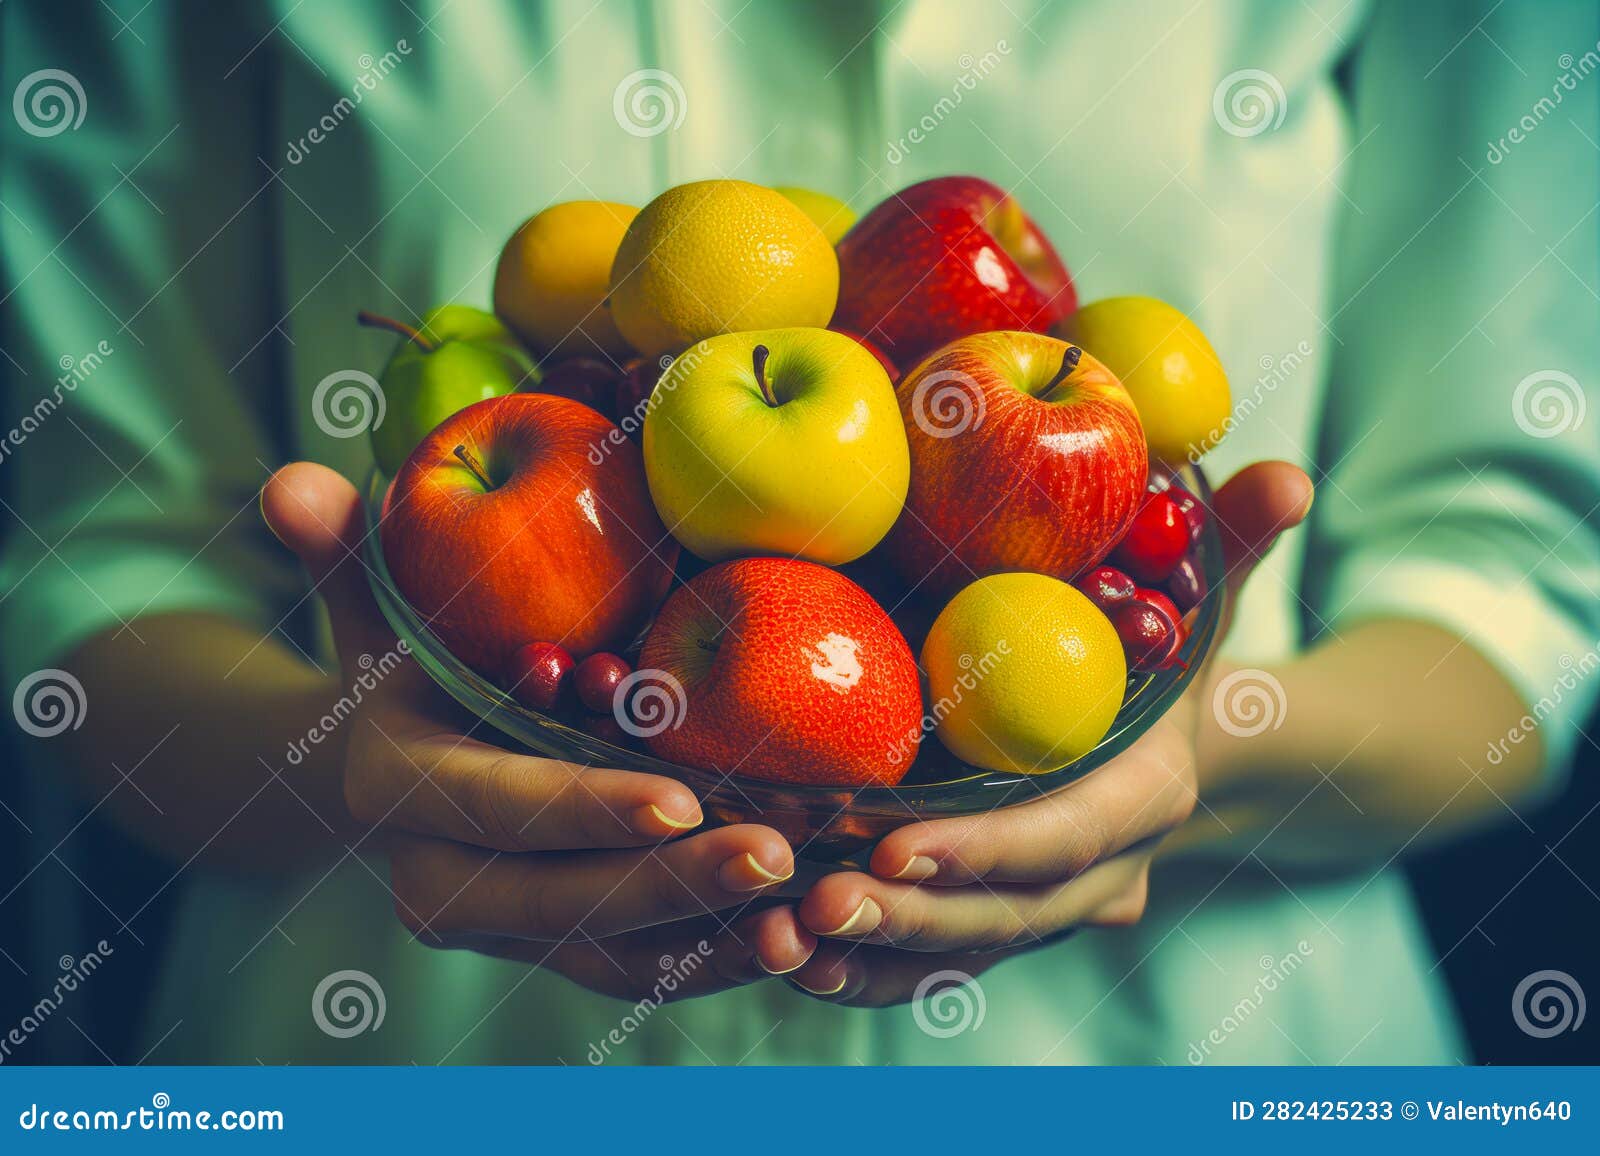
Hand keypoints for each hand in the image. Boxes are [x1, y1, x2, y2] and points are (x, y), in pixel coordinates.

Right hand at [260, 462, 817, 1000]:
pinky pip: (635, 974)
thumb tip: (292, 477)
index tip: (680, 799)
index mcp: (400, 791)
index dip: (585, 808)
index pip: (500, 805)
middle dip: (671, 884)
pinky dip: (710, 963)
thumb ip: (342, 555)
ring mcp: (504, 930)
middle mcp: (442, 881)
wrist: (387, 782)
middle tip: (775, 853)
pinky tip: (790, 941)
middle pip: (565, 897)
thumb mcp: (371, 613)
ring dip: (707, 941)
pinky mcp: (557, 953)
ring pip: (609, 953)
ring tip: (802, 917)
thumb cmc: (403, 674)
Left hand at [781, 461, 1314, 1005]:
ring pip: (962, 952)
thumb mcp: (1202, 600)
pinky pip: (933, 967)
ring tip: (787, 941)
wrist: (1171, 747)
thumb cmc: (1167, 660)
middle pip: (1004, 913)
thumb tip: (1288, 476)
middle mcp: (1098, 874)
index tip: (897, 843)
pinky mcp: (997, 924)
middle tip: (818, 899)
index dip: (987, 848)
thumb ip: (1233, 545)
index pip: (1064, 837)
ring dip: (876, 955)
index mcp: (1142, 798)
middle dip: (912, 915)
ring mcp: (1046, 909)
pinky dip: (869, 974)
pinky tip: (795, 962)